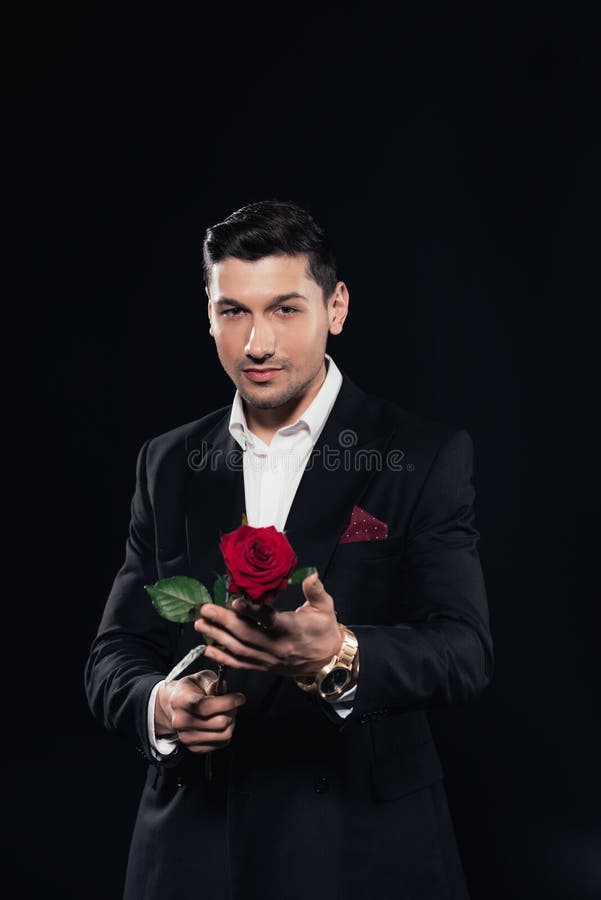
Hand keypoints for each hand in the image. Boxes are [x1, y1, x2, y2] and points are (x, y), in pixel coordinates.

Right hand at [155, 669, 245, 753]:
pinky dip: (226, 732)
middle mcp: (181, 721)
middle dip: (232, 711)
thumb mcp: (200, 678)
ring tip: (226, 713)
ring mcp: (186, 737)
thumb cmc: (190, 690)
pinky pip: (222, 743)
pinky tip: (219, 722)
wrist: (175, 707)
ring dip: (231, 722)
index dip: (227, 702)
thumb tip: (221, 688)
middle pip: (220, 722)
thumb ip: (212, 682)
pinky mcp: (194, 748)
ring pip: (224, 735)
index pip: (206, 706)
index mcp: (180, 701)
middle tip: (232, 704)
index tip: (240, 698)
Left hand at [194, 572, 343, 677]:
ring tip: (201, 624)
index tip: (235, 601)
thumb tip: (311, 574)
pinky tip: (207, 648)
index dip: (252, 611)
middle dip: (224, 621)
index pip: (270, 620)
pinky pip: (241, 664)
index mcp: (293, 629)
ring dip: (218, 637)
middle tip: (205, 609)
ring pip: (240, 650)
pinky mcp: (264, 667)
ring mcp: (269, 660)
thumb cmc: (324, 630)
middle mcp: (278, 647)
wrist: (328, 660)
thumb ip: (316, 591)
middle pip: (247, 635)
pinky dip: (223, 658)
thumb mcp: (325, 607)